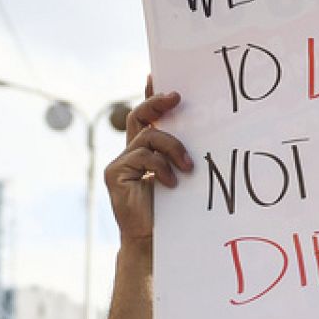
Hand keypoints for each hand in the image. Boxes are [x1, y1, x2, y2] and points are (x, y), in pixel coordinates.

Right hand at [105, 84, 191, 242]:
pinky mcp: (115, 174)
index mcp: (143, 152)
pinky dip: (161, 167)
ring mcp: (120, 163)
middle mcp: (129, 154)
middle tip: (177, 97)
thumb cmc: (171, 214)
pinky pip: (142, 156)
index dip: (151, 96)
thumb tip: (203, 130)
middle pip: (139, 116)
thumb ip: (178, 155)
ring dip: (172, 148)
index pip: (146, 117)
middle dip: (157, 103)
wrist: (152, 242)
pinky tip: (172, 183)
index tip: (157, 76)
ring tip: (187, 167)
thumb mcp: (178, 177)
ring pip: (147, 137)